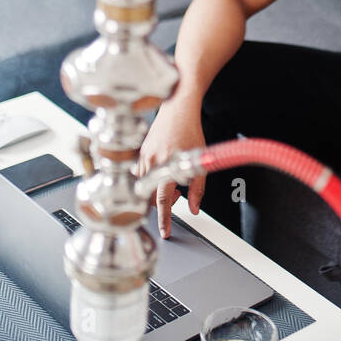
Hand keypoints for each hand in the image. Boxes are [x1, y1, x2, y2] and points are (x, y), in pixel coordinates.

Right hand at [135, 100, 206, 239]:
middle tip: (178, 194)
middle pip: (151, 196)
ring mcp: (143, 157)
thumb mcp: (200, 162)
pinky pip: (140, 174)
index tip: (165, 231)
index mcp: (167, 167)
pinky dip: (151, 179)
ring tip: (173, 181)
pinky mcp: (140, 152)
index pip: (163, 201)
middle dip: (164, 202)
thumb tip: (195, 208)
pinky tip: (162, 171)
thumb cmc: (189, 131)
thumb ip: (198, 188)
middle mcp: (152, 163)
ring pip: (144, 186)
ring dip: (158, 190)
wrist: (178, 109)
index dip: (164, 219)